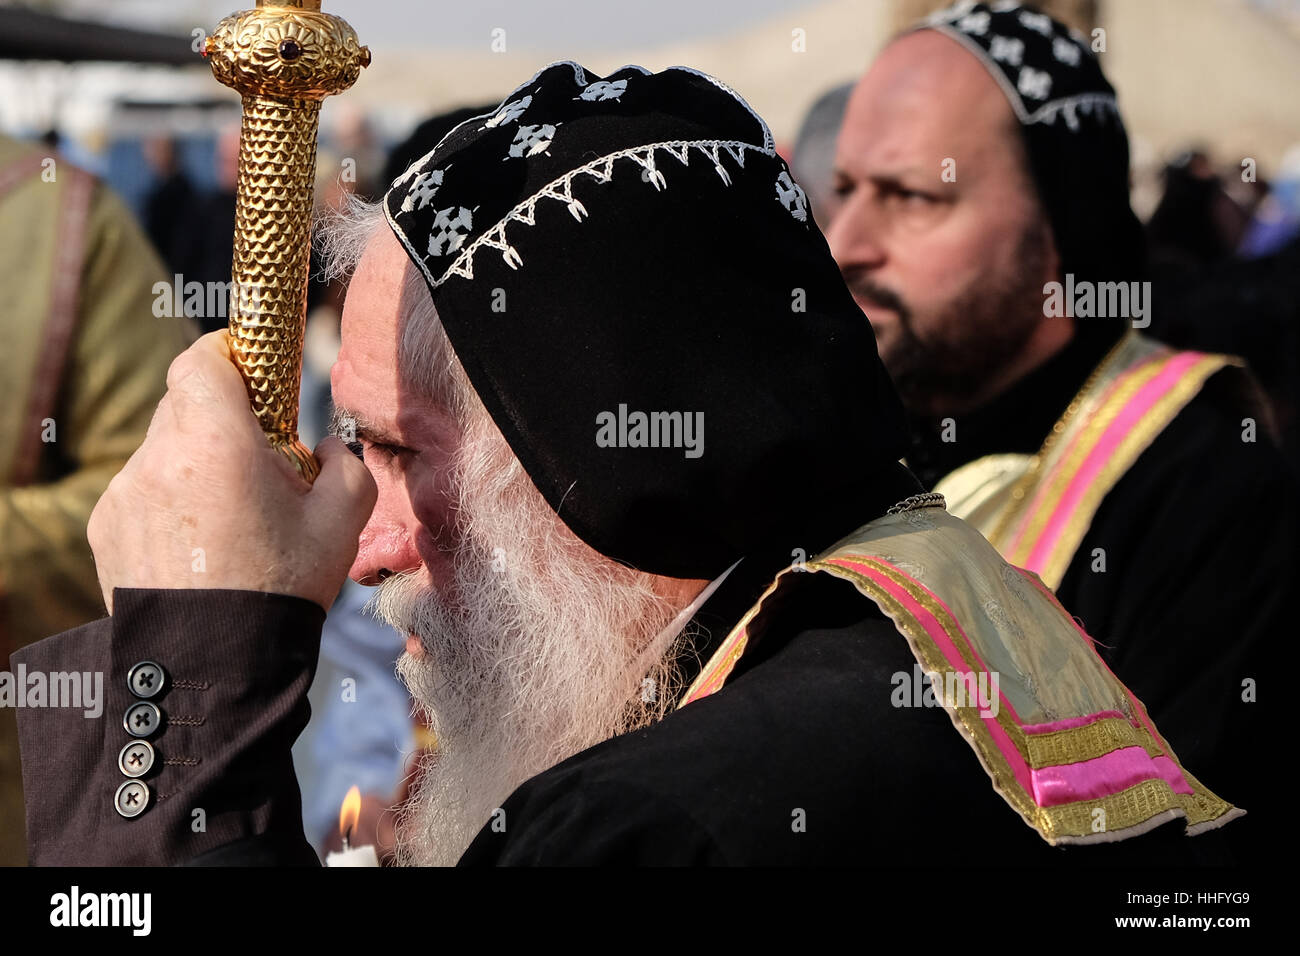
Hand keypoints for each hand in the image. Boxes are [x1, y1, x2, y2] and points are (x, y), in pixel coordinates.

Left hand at [88, 331, 376, 613]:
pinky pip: (142, 490)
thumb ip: (345, 465)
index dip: (230, 353)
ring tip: (231, 517)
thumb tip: (328, 449)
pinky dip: (170, 500)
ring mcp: (125, 492)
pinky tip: (200, 545)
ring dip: (196, 463)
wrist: (217, 665)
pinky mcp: (105, 526)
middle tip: (260, 458)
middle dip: (223, 418)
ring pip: (164, 449)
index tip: (256, 370)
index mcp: (217, 440)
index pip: (203, 358)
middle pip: (185, 403)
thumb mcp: (343, 522)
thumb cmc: (282, 588)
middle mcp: (159, 456)